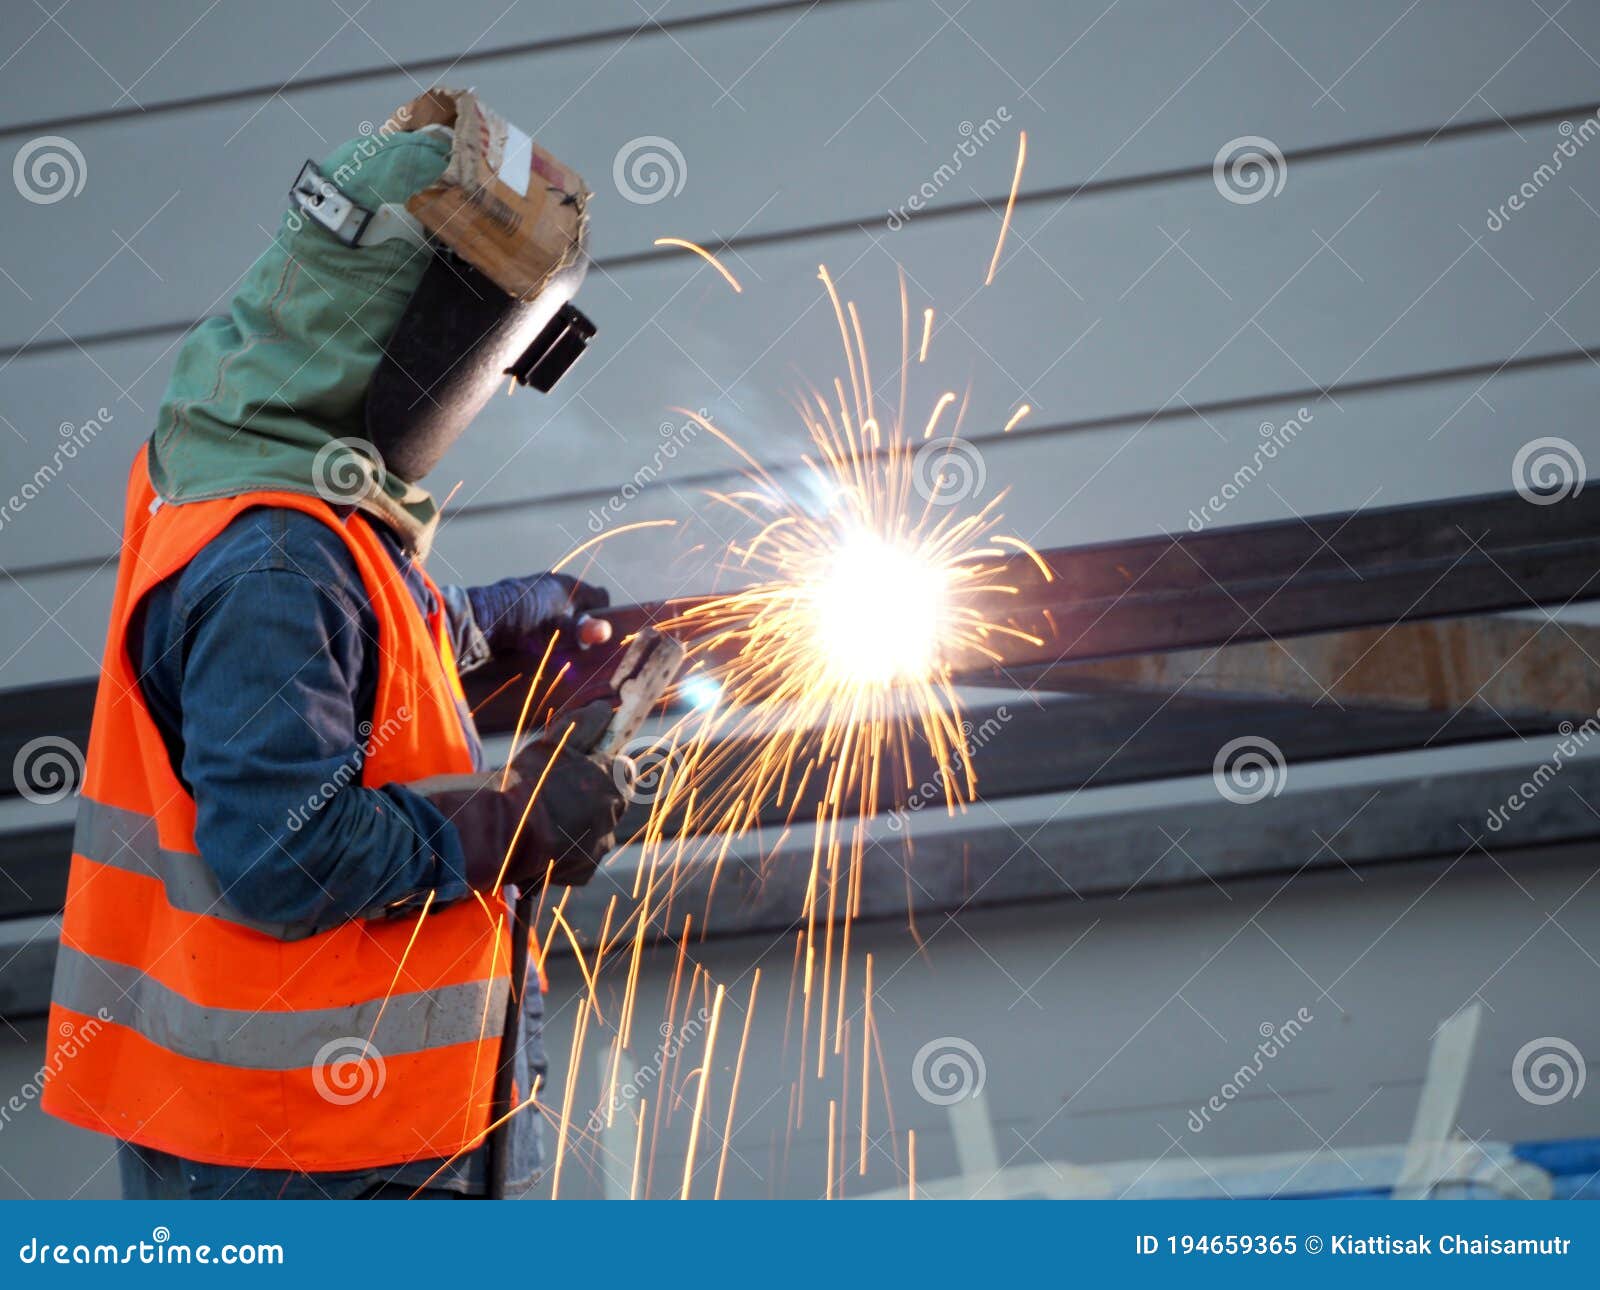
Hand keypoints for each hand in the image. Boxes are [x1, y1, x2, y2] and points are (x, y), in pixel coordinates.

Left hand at [465, 573, 611, 654]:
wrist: (485, 615)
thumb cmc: (527, 623)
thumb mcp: (559, 630)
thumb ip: (583, 631)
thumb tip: (607, 631)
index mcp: (571, 585)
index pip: (601, 597)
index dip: (602, 616)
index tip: (594, 635)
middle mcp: (556, 581)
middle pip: (580, 602)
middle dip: (580, 621)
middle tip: (576, 643)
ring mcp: (536, 586)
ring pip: (560, 605)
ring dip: (560, 621)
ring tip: (554, 642)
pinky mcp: (520, 594)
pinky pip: (542, 606)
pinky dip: (543, 619)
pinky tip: (533, 635)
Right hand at [509, 735, 624, 886]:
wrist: (504, 831)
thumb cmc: (528, 781)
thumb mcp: (554, 741)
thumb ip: (585, 724)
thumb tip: (607, 709)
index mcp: (612, 780)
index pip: (624, 770)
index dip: (604, 767)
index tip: (585, 767)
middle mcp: (614, 814)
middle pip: (613, 801)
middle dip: (592, 796)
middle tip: (559, 793)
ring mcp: (600, 845)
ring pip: (597, 830)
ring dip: (580, 824)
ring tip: (546, 820)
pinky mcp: (584, 870)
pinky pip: (581, 857)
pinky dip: (567, 851)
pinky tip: (543, 843)